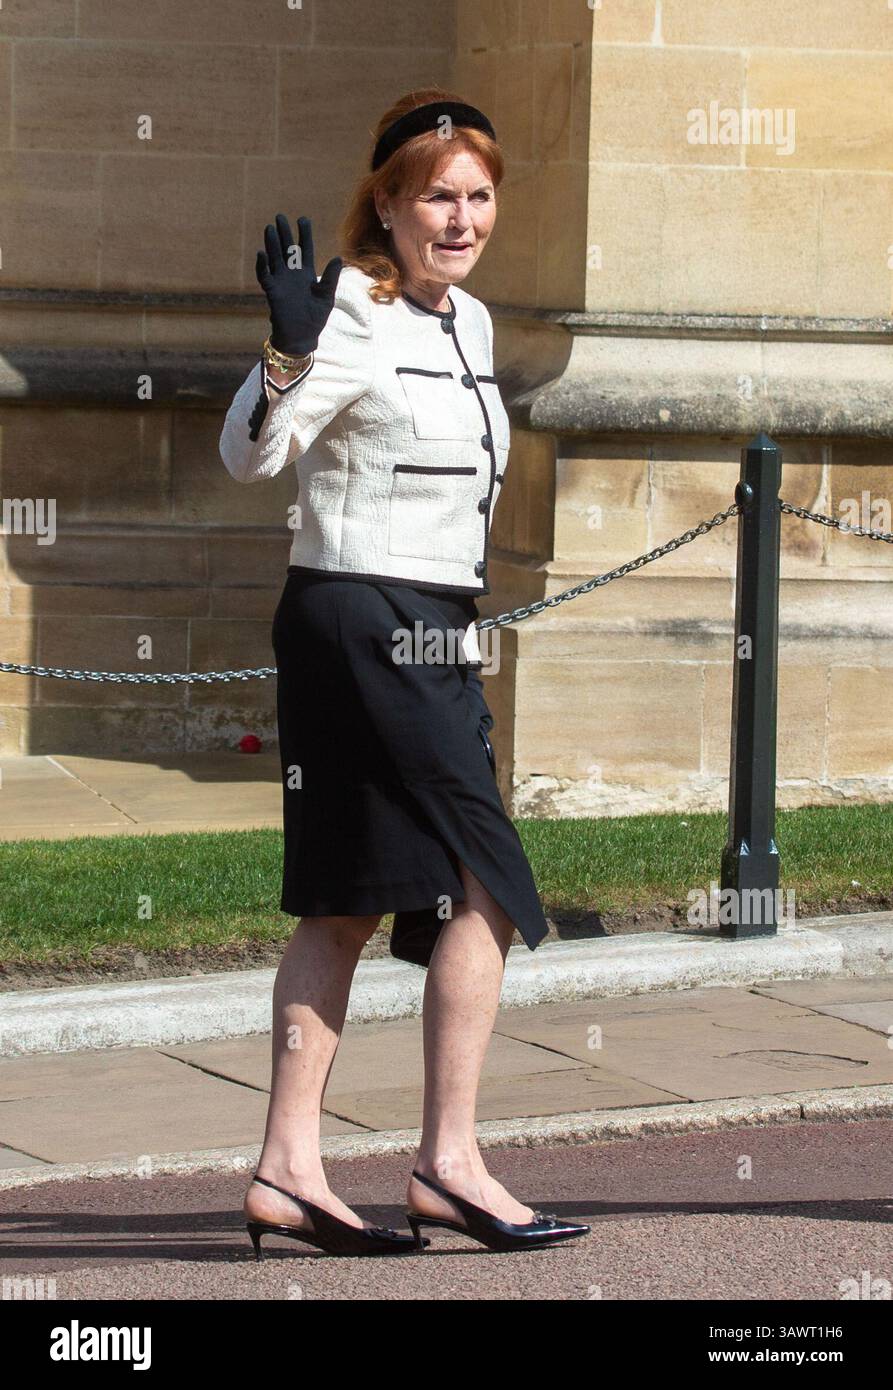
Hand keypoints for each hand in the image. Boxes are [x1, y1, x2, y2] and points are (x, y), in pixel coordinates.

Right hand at [255, 213, 341, 357]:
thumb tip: (337, 258)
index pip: (304, 249)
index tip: (302, 219)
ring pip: (274, 258)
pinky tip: (262, 253)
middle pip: (286, 249)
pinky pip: (265, 275)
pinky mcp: (272, 291)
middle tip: (280, 217)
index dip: (304, 234)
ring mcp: (281, 281)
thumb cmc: (315, 318)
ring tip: (270, 228)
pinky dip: (262, 265)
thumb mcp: (327, 297)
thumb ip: (330, 278)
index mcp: (306, 273)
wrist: (302, 337)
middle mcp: (292, 274)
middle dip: (284, 234)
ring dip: (271, 244)